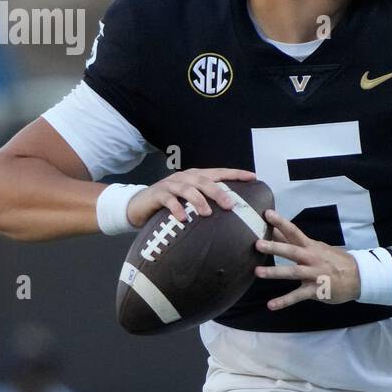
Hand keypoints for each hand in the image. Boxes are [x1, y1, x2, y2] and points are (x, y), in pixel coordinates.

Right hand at [127, 167, 257, 226]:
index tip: (253, 177)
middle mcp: (185, 178)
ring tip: (207, 213)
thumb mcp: (190, 201)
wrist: (139, 205)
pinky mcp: (157, 195)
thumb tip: (232, 212)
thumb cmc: (170, 204)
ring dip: (199, 201)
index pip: (219, 173)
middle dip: (219, 192)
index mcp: (196, 177)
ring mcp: (170, 185)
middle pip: (205, 181)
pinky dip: (177, 208)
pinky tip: (184, 218)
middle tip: (230, 205)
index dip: (236, 174)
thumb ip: (207, 202)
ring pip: (188, 189)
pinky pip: (169, 200)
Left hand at [253, 210, 360, 309]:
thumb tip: (277, 231)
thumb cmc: (335, 260)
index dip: (281, 222)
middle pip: (292, 251)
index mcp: (311, 246)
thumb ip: (297, 242)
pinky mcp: (316, 290)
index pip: (294, 232)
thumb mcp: (318, 248)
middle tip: (257, 244)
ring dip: (275, 272)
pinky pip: (298, 296)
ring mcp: (314, 274)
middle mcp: (312, 258)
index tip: (267, 214)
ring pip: (293, 272)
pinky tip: (271, 305)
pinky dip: (284, 301)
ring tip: (257, 272)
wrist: (359, 277)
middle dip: (275, 247)